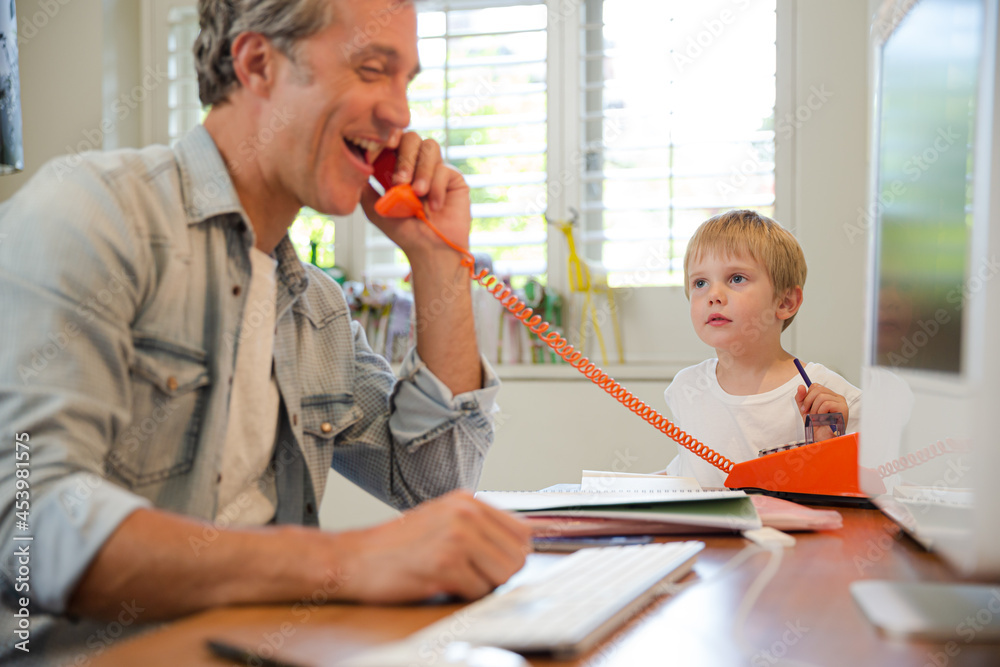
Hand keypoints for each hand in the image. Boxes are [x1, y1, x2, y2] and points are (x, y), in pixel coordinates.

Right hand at [332, 490, 530, 603]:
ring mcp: (456, 537)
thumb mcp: (440, 519)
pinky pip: (480, 591)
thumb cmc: (395, 545)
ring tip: (459, 579)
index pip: (522, 530)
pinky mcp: (445, 564)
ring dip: (485, 585)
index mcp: (466, 500)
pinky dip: (466, 595)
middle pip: (518, 555)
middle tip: (477, 577)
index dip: (514, 553)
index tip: (500, 564)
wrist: (353, 558)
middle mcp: (465, 513)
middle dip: (502, 573)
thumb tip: (518, 547)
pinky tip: (444, 585)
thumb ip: (476, 526)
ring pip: (504, 574)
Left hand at [360, 132, 471, 263]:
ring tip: (418, 194)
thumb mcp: (375, 209)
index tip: (385, 145)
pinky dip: (437, 188)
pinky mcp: (453, 178)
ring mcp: (436, 169)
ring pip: (430, 147)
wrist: (429, 249)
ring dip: (421, 170)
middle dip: (405, 158)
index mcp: (397, 167)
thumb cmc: (404, 232)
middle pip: (411, 137)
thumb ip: (364, 187)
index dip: (389, 136)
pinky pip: (444, 169)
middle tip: (400, 182)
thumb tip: (355, 165)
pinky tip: (434, 207)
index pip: (393, 140)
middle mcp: (417, 164)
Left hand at [795, 383, 848, 439]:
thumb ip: (801, 398)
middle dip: (808, 402)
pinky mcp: (843, 408)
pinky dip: (820, 412)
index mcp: (829, 395)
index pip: (816, 386)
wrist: (822, 438)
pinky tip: (822, 419)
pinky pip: (827, 404)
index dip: (807, 396)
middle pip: (818, 389)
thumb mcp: (805, 409)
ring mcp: (841, 402)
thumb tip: (800, 386)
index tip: (804, 408)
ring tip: (816, 418)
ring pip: (821, 396)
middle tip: (807, 413)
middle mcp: (837, 397)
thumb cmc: (816, 425)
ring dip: (815, 409)